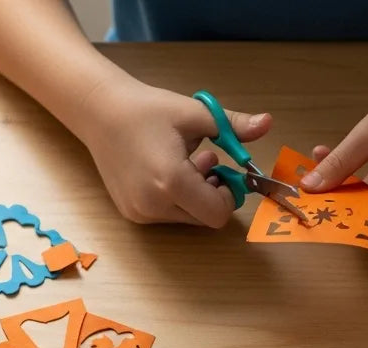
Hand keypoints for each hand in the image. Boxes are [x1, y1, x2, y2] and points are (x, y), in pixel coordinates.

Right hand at [77, 77, 271, 226]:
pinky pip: (167, 215)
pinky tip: (163, 172)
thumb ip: (234, 125)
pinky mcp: (131, 213)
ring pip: (187, 218)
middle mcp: (153, 204)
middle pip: (204, 218)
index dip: (228, 194)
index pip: (218, 213)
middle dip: (212, 193)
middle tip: (204, 159)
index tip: (223, 168)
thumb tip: (268, 123)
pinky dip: (174, 199)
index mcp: (171, 181)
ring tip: (182, 163)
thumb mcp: (196, 113)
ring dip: (194, 195)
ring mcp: (139, 212)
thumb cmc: (148, 109)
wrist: (99, 112)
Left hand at [300, 68, 367, 212]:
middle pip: (364, 218)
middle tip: (300, 182)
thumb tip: (309, 188)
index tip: (303, 204)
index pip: (365, 220)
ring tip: (314, 164)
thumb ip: (340, 163)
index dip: (332, 216)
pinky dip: (351, 185)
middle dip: (330, 202)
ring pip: (365, 210)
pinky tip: (331, 163)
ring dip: (337, 191)